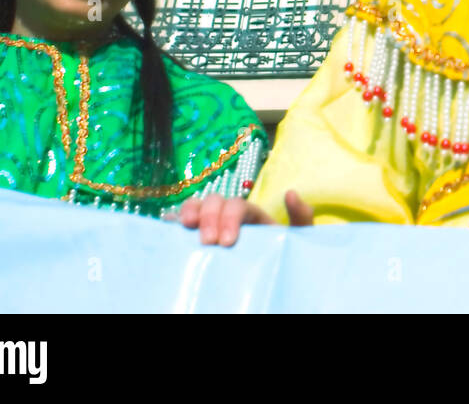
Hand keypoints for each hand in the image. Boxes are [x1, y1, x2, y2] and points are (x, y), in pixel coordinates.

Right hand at [172, 190, 313, 246]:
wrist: (268, 274)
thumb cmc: (282, 252)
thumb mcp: (298, 236)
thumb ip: (301, 216)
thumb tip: (290, 193)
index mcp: (251, 214)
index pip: (238, 205)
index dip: (229, 217)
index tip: (227, 241)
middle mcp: (228, 214)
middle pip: (215, 201)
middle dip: (209, 217)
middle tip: (208, 242)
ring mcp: (210, 224)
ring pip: (196, 206)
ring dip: (189, 212)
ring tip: (185, 227)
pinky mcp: (196, 237)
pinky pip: (180, 223)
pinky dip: (172, 221)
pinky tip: (167, 227)